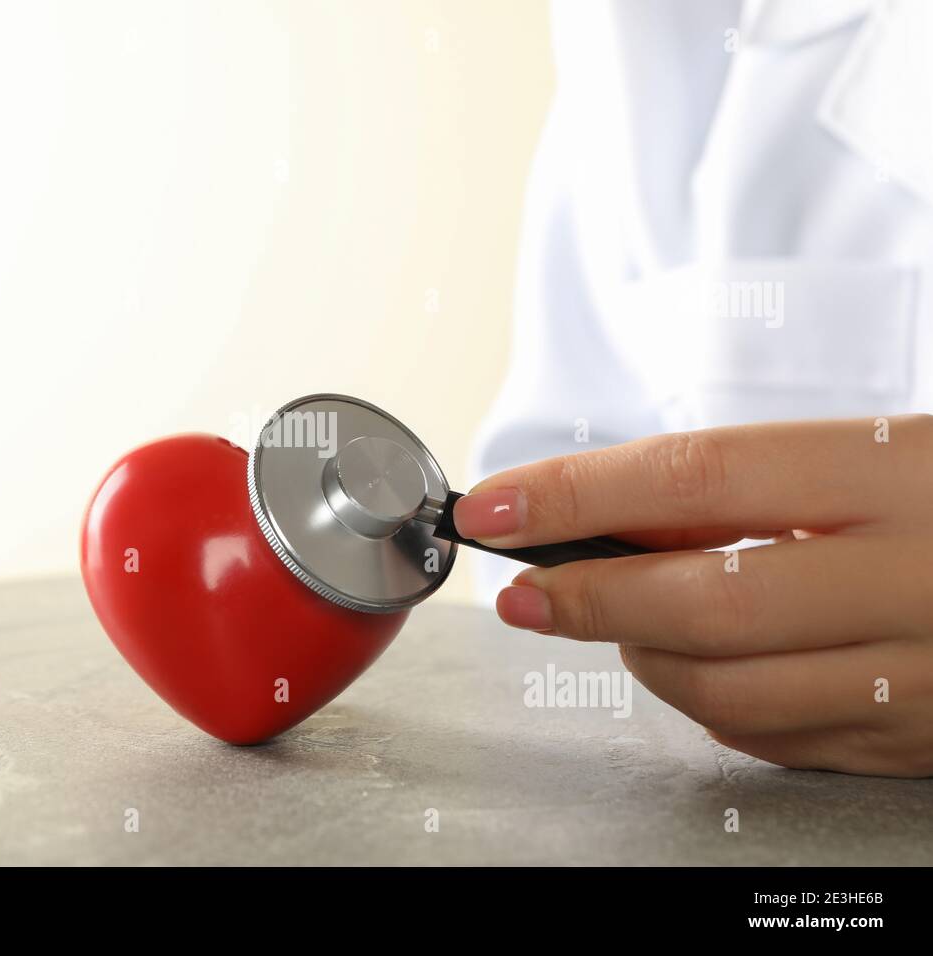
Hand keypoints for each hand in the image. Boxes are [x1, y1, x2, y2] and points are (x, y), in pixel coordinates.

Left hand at [454, 416, 932, 777]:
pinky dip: (708, 701)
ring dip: (641, 655)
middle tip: (526, 589)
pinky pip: (774, 739)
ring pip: (728, 690)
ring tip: (617, 615)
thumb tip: (610, 512)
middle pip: (703, 603)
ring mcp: (925, 677)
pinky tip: (697, 660)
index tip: (495, 506)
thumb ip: (755, 484)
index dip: (576, 493)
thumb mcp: (879, 452)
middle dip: (589, 597)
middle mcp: (917, 579)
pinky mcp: (920, 743)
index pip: (696, 478)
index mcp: (902, 472)